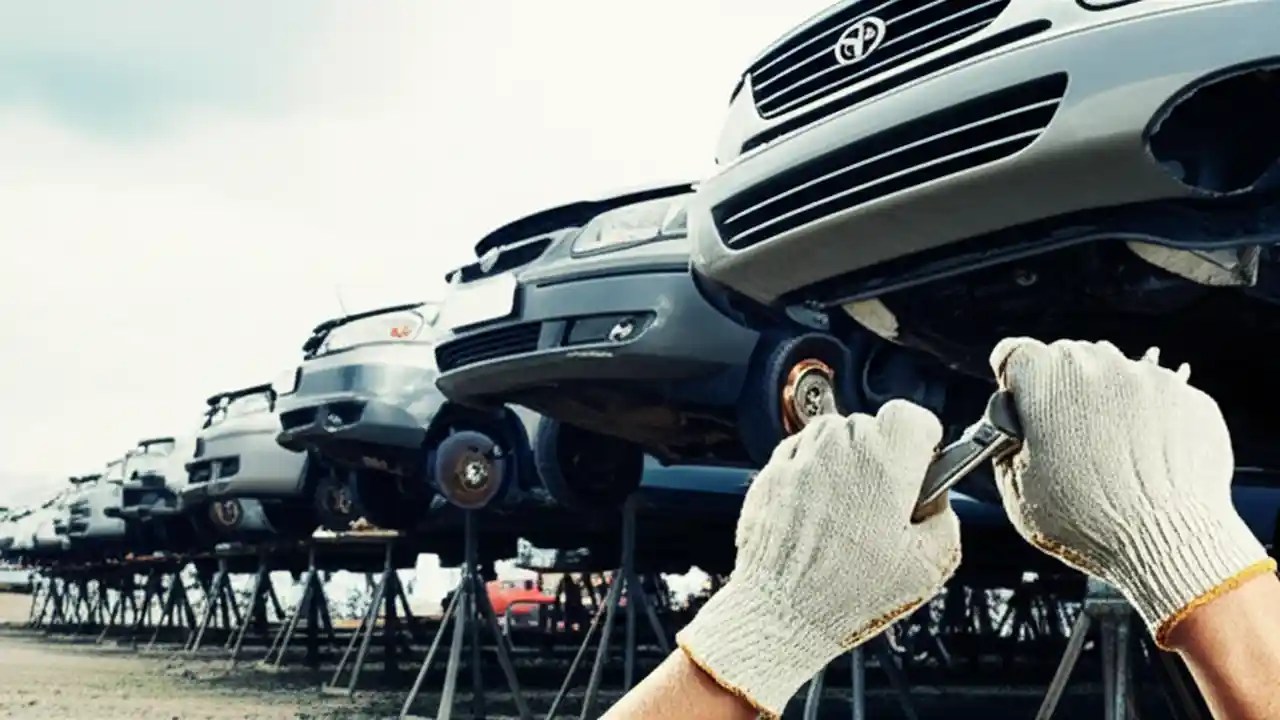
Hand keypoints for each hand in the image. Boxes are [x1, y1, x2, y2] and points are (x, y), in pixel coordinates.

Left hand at [676, 400, 959, 717]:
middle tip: (883, 507)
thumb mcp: (930, 564)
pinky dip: (813, 477)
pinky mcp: (771, 472)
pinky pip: (803, 458)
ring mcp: (800, 455)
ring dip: (846, 464)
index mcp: (884, 460)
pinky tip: (818, 518)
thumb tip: (937, 498)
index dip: (922, 442)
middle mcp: (839, 446)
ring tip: (847, 518)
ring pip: (835, 439)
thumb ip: (946, 516)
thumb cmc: (852, 592)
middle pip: (873, 427)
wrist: (782, 610)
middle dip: (883, 458)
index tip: (921, 467)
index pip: (912, 416)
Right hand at [989, 338, 1275, 646]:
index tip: (1020, 399)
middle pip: (1068, 361)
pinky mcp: (1190, 399)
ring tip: (1109, 457)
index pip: (1015, 353)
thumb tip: (1010, 432)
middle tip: (1065, 442)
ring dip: (1106, 405)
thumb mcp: (1017, 492)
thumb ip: (1004, 446)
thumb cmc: (1088, 523)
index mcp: (1045, 379)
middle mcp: (1099, 365)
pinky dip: (1149, 421)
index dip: (1013, 380)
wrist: (1167, 546)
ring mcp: (1150, 379)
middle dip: (1061, 393)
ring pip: (1116, 377)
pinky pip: (1159, 399)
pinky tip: (1142, 461)